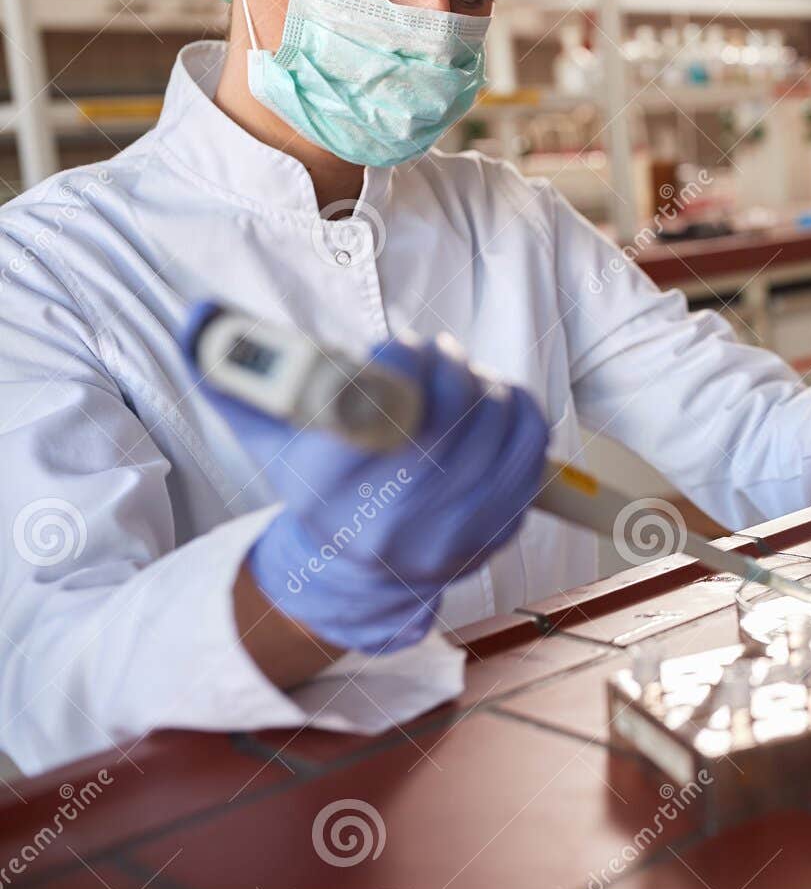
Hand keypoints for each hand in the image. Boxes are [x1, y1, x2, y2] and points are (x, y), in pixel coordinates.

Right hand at [184, 310, 548, 653]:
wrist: (355, 573)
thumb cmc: (314, 485)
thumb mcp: (265, 439)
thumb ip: (229, 376)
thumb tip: (201, 315)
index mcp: (334, 485)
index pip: (381, 400)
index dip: (398, 358)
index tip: (393, 347)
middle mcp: (395, 511)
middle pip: (447, 405)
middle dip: (445, 362)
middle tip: (434, 351)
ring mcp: (455, 524)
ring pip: (493, 420)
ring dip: (483, 382)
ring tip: (462, 376)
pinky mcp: (499, 527)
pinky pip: (531, 448)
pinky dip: (520, 411)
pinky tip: (498, 400)